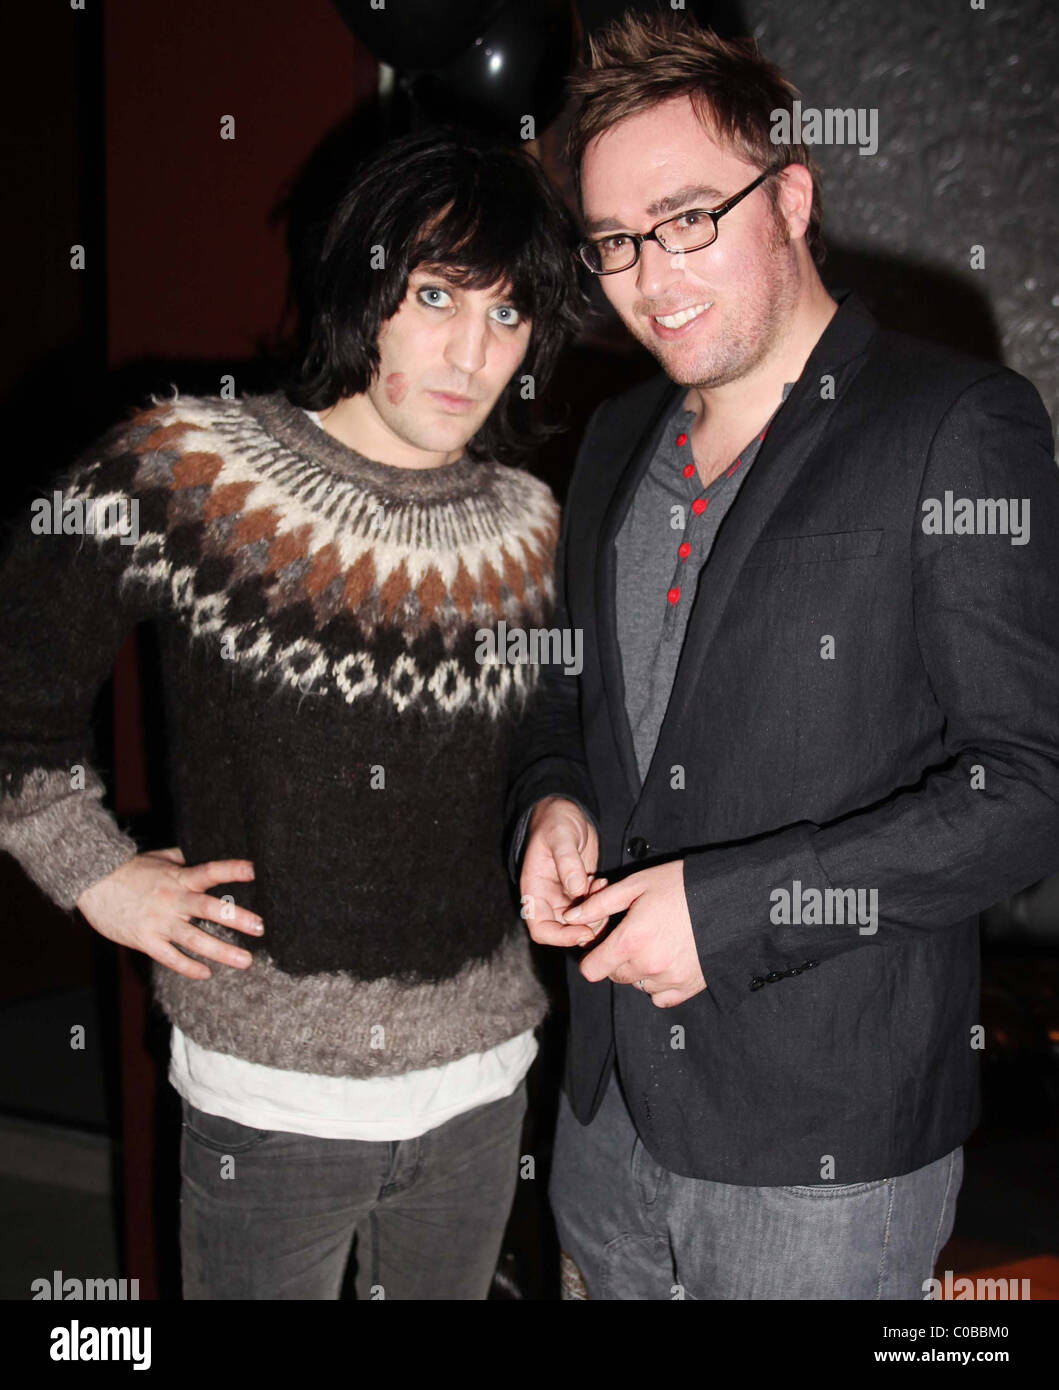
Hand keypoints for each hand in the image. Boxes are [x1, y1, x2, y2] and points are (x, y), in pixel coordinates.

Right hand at [76, 847, 261, 979]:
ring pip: (194, 939)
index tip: (255, 870)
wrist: (92, 882)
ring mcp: (158, 921)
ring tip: (245, 961)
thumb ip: (185, 858)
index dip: (232, 870)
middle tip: (260, 927)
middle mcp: (172, 899)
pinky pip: (170, 957)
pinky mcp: (144, 939)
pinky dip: (188, 967)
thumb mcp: (159, 857)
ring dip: (221, 951)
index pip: (210, 871)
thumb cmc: (129, 869)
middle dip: (236, 918)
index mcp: (178, 877)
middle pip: (208, 909)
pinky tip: (206, 974)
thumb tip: (205, 852)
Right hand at [519, 797, 607, 946]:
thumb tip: (577, 889)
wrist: (568, 812)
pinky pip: (591, 908)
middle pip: (564, 931)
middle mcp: (548, 898)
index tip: (584, 930)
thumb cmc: (556, 822)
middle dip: (585, 926)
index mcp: (535, 890)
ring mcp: (565, 896)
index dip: (561, 937)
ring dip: (595, 913)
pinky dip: (600, 902)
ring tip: (600, 886)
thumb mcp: (560, 837)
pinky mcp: (580, 891)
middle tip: (602, 908)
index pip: (541, 929)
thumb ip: (567, 862)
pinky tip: (602, 881)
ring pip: (581, 922)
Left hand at [561, 859, 706, 1007]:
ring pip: (637, 985)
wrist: (729, 897)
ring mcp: (670, 980)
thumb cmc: (681, 885)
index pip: (592, 970)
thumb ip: (599, 904)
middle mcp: (648, 966)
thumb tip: (570, 918)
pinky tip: (666, 961)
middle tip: (633, 935)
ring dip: (638, 970)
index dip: (592, 956)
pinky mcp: (689, 987)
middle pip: (614, 976)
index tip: (602, 943)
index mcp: (630, 941)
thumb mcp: (636, 885)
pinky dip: (658, 985)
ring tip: (654, 943)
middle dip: (616, 958)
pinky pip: (661, 998)